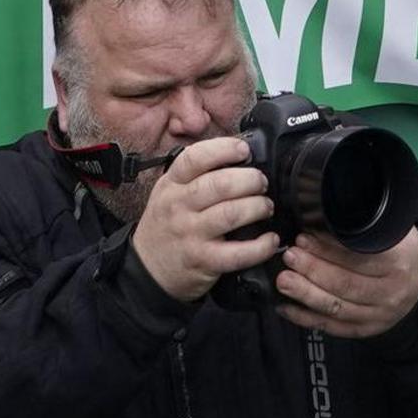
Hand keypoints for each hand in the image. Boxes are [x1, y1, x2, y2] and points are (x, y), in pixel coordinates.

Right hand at [130, 136, 279, 303]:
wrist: (147, 268)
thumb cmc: (165, 226)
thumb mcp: (168, 193)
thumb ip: (194, 175)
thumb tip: (236, 158)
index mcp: (171, 185)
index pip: (195, 158)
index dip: (224, 149)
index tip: (243, 150)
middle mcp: (179, 207)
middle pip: (221, 184)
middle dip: (251, 180)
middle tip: (261, 183)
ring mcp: (191, 234)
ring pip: (232, 213)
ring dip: (258, 207)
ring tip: (266, 207)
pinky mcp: (204, 260)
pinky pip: (238, 253)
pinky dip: (261, 246)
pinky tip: (269, 240)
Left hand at [276, 226, 417, 339]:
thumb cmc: (403, 253)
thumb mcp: (395, 231)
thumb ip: (366, 226)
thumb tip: (323, 217)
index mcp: (398, 264)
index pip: (359, 259)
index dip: (328, 250)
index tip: (305, 238)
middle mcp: (390, 294)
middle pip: (345, 285)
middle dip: (312, 270)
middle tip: (289, 257)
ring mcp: (378, 316)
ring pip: (336, 308)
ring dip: (305, 294)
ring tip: (284, 280)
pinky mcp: (365, 330)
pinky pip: (332, 328)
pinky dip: (306, 318)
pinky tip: (287, 306)